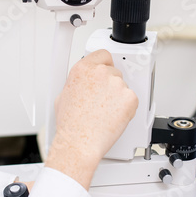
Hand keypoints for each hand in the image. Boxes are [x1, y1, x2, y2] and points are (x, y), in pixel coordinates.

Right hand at [45, 50, 136, 188]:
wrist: (80, 141)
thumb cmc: (71, 124)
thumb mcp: (64, 95)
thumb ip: (77, 82)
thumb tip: (83, 82)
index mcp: (83, 69)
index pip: (102, 55)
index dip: (104, 64)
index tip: (104, 70)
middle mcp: (100, 73)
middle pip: (114, 71)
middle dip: (110, 84)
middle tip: (102, 100)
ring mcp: (116, 84)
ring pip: (123, 86)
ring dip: (118, 97)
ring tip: (105, 112)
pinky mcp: (130, 97)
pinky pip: (132, 99)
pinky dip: (126, 107)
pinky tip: (114, 116)